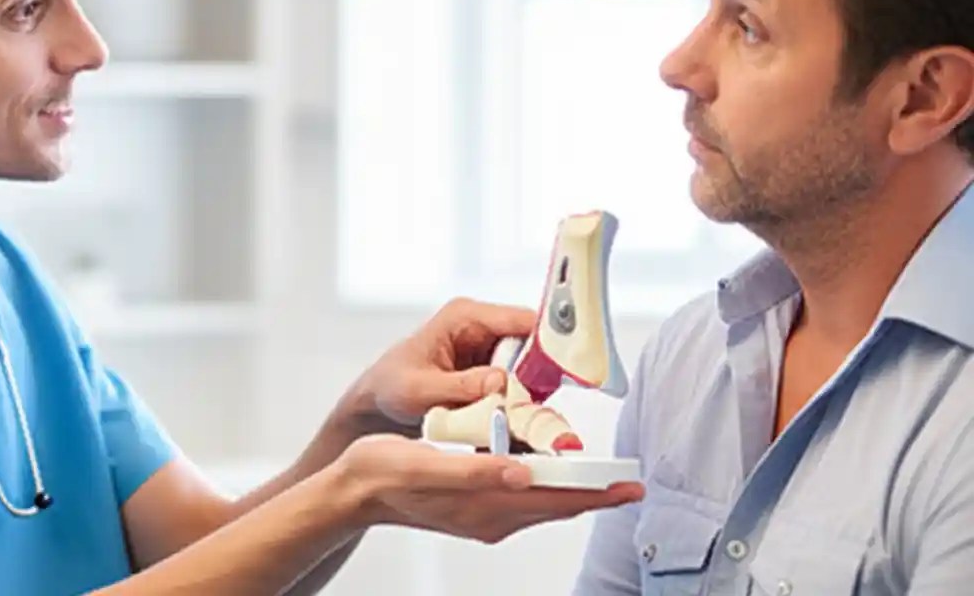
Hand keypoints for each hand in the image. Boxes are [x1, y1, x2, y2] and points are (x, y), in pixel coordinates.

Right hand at [335, 434, 642, 543]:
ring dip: (572, 488)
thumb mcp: (424, 464)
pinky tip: (549, 468)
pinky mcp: (476, 507)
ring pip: (543, 503)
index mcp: (484, 507)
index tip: (628, 485)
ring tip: (601, 473)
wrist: (352, 490)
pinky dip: (545, 484)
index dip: (595, 493)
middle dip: (594, 492)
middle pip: (557, 506)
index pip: (555, 502)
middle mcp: (491, 517)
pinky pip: (524, 499)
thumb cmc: (383, 471)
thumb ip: (474, 471)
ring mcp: (484, 516)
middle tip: (629, 479)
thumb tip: (522, 473)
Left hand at [338, 298, 535, 436]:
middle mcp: (481, 328)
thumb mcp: (419, 390)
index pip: (522, 320)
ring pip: (531, 369)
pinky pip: (520, 386)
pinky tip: (521, 426)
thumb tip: (499, 381)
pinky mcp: (491, 374)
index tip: (563, 371)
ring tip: (532, 421)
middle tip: (542, 408)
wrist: (376, 408)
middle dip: (541, 378)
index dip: (548, 343)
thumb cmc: (388, 388)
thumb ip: (459, 386)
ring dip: (533, 395)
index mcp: (464, 317)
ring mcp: (489, 352)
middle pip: (532, 346)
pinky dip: (522, 405)